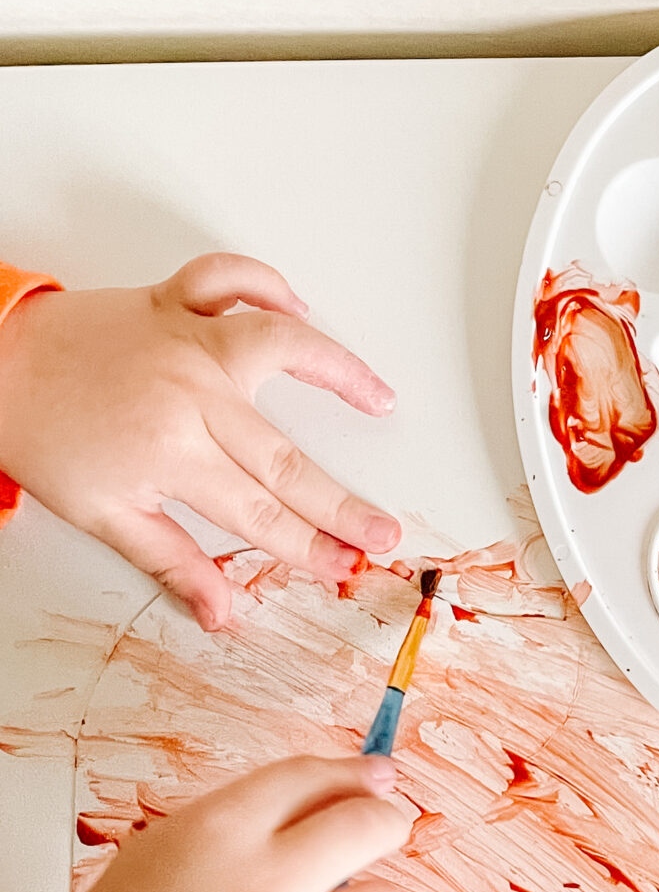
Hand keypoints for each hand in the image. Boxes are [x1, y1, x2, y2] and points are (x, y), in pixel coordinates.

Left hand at [0, 253, 400, 629]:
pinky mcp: (172, 303)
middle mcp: (190, 393)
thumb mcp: (106, 515)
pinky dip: (268, 285)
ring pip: (282, 346)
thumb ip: (175, 563)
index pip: (262, 514)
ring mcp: (186, 342)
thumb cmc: (43, 434)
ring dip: (339, 372)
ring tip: (379, 399)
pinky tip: (299, 308)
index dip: (311, 547)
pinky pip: (230, 278)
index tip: (344, 566)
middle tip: (383, 531)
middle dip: (343, 504)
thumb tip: (223, 612)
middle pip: (285, 458)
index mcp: (173, 452)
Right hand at [59, 756, 410, 891]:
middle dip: (385, 825)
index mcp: (222, 831)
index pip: (313, 777)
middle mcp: (264, 886)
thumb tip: (379, 778)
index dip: (356, 776)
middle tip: (371, 837)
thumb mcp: (186, 836)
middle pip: (373, 828)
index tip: (376, 781)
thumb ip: (274, 804)